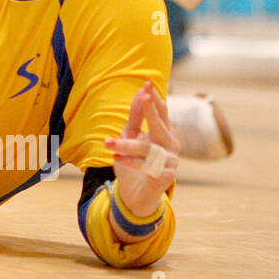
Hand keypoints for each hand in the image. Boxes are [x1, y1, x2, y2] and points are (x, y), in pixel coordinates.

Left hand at [105, 81, 179, 219]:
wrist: (137, 195)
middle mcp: (171, 145)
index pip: (161, 112)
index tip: (147, 83)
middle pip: (160, 126)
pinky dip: (130, 162)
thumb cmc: (134, 162)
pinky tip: (116, 158)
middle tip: (145, 97)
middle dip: (152, 111)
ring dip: (126, 146)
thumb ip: (136, 117)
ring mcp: (171, 162)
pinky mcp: (166, 177)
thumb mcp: (131, 137)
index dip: (154, 99)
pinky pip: (145, 166)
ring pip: (147, 149)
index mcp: (164, 133)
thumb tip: (141, 93)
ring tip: (107, 142)